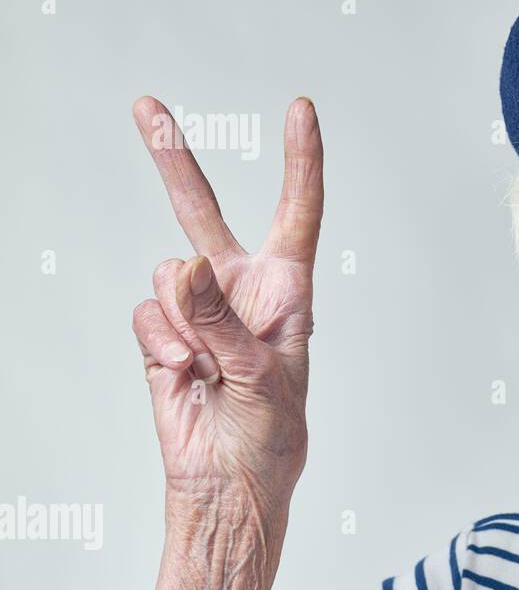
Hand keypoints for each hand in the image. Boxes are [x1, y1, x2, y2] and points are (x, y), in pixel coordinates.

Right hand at [129, 97, 323, 518]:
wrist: (227, 483)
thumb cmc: (270, 435)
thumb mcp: (263, 377)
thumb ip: (222, 321)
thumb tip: (183, 265)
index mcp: (288, 290)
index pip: (298, 213)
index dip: (301, 161)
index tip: (301, 111)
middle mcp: (241, 288)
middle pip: (204, 211)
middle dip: (174, 160)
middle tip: (146, 106)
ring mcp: (196, 309)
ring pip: (169, 276)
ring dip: (186, 323)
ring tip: (211, 367)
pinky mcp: (161, 334)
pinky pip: (147, 314)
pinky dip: (162, 345)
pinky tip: (186, 376)